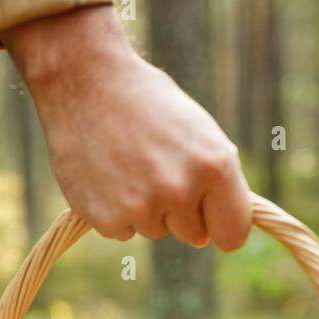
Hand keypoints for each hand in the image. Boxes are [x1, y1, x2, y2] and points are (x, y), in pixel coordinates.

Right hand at [2, 6, 251, 249]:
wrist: (85, 82)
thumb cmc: (147, 103)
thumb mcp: (198, 131)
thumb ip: (214, 181)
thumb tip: (210, 236)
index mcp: (215, 165)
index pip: (233, 232)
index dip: (222, 226)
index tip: (212, 220)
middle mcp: (181, 191)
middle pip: (194, 235)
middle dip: (181, 212)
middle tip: (157, 169)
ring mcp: (142, 208)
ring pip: (156, 231)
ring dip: (145, 209)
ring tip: (128, 165)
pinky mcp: (107, 219)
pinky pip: (123, 231)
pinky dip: (116, 210)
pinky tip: (107, 175)